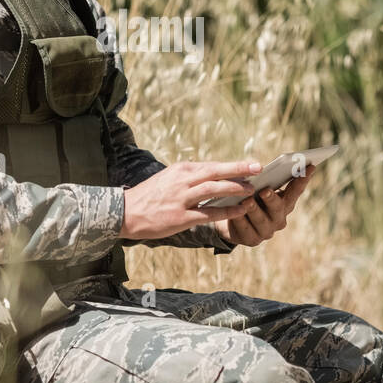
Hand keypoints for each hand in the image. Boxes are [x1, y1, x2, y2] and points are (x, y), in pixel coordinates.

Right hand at [121, 160, 263, 239]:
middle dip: (240, 170)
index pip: (213, 166)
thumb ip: (189, 177)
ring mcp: (182, 199)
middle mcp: (183, 181)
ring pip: (215, 190)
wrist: (124, 212)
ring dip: (236, 189)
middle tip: (259, 169)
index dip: (234, 165)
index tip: (252, 164)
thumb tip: (212, 176)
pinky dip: (227, 211)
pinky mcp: (180, 217)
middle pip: (217, 172)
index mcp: (181, 170)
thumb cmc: (149, 196)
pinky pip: (209, 213)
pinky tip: (240, 210)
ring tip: (252, 191)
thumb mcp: (169, 178)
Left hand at [213, 164, 316, 247]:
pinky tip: (235, 214)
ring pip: (261, 220)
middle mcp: (279, 218)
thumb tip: (256, 167)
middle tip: (265, 191)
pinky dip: (240, 220)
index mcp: (284, 202)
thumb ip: (260, 178)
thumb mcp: (254, 186)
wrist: (230, 220)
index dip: (303, 179)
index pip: (296, 190)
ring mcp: (267, 231)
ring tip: (246, 201)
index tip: (309, 166)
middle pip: (278, 207)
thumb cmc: (247, 197)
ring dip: (254, 210)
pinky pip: (246, 229)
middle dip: (272, 199)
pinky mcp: (252, 239)